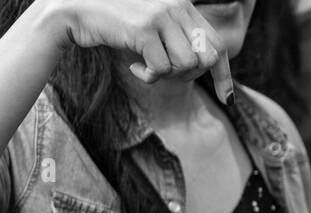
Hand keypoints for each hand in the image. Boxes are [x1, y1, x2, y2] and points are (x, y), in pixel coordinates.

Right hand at [44, 0, 231, 95]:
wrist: (76, 10)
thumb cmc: (117, 24)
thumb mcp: (155, 28)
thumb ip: (179, 40)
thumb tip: (207, 67)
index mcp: (183, 5)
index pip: (217, 44)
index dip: (224, 74)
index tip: (225, 98)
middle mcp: (177, 6)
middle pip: (206, 59)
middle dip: (191, 76)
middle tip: (167, 73)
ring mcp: (160, 15)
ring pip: (187, 65)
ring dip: (167, 75)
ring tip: (147, 66)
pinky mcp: (143, 29)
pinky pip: (162, 69)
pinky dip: (148, 76)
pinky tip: (133, 67)